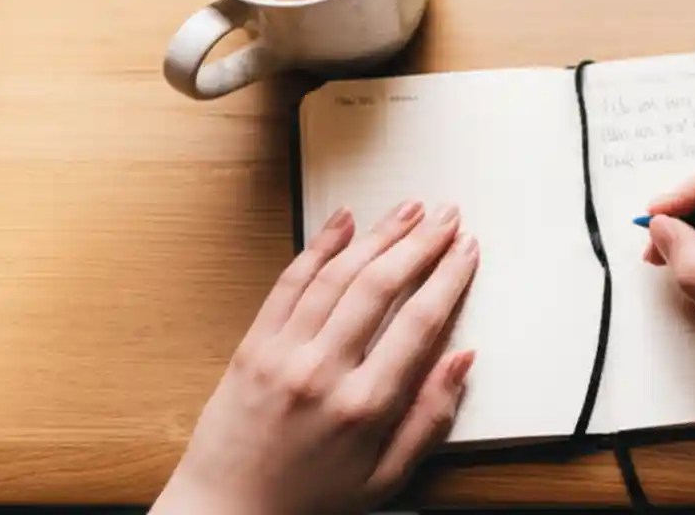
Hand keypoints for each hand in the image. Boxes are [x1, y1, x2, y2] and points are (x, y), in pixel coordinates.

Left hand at [152, 202, 477, 514]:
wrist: (227, 514)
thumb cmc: (311, 502)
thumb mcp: (387, 479)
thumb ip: (430, 418)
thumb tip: (463, 359)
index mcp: (364, 407)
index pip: (419, 322)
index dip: (449, 278)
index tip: (468, 249)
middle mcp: (323, 371)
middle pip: (381, 286)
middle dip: (420, 243)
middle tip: (447, 215)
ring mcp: (283, 353)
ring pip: (337, 275)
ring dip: (378, 235)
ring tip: (409, 209)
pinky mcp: (253, 346)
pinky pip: (289, 284)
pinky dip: (318, 247)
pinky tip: (344, 221)